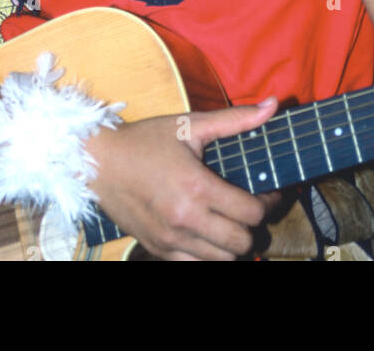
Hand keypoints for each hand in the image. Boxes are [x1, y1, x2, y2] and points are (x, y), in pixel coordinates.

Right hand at [85, 98, 279, 259]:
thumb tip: (274, 105)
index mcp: (197, 187)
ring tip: (231, 223)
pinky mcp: (157, 249)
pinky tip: (208, 236)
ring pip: (222, 260)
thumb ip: (235, 119)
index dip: (269, 204)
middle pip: (241, 243)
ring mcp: (170, 239)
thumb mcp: (190, 124)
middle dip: (254, 228)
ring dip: (233, 245)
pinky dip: (209, 256)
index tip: (270, 194)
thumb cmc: (146, 140)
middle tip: (252, 210)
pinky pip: (195, 267)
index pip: (251, 213)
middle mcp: (185, 218)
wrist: (100, 161)